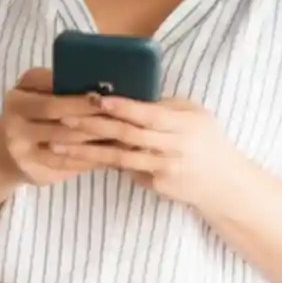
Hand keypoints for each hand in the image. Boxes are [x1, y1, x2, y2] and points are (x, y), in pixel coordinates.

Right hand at [0, 68, 109, 185]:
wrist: (3, 150)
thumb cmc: (30, 113)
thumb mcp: (33, 92)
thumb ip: (55, 85)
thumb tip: (97, 82)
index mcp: (17, 99)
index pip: (51, 98)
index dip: (78, 99)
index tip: (104, 97)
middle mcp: (14, 123)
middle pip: (60, 121)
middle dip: (92, 118)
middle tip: (120, 116)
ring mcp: (22, 149)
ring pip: (66, 144)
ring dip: (95, 139)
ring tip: (120, 132)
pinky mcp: (32, 170)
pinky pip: (65, 164)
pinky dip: (88, 158)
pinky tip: (107, 153)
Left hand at [51, 97, 242, 206]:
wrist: (223, 183)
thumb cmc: (206, 140)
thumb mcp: (194, 115)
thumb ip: (164, 106)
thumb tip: (128, 96)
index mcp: (182, 125)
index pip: (147, 115)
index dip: (121, 107)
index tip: (96, 99)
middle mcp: (171, 148)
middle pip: (126, 136)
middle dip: (92, 126)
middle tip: (63, 117)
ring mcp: (162, 169)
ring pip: (118, 158)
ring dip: (86, 151)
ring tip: (58, 145)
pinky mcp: (155, 185)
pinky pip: (124, 170)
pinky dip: (100, 163)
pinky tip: (76, 158)